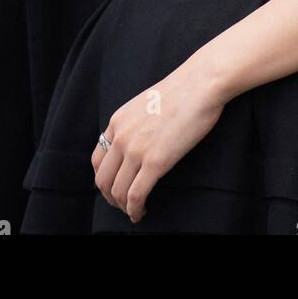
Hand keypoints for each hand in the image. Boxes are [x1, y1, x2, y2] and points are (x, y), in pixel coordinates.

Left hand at [91, 58, 225, 222]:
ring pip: (117, 191)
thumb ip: (136, 123)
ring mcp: (136, 150)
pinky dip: (135, 210)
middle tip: (122, 205)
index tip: (114, 187)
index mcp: (118, 121)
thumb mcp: (146, 103)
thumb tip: (140, 140)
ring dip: (123, 207)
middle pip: (102, 179)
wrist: (199, 85)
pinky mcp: (155, 162)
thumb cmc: (182, 92)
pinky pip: (135, 195)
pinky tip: (141, 213)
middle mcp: (121, 136)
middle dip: (110, 197)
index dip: (104, 178)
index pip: (97, 158)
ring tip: (134, 211)